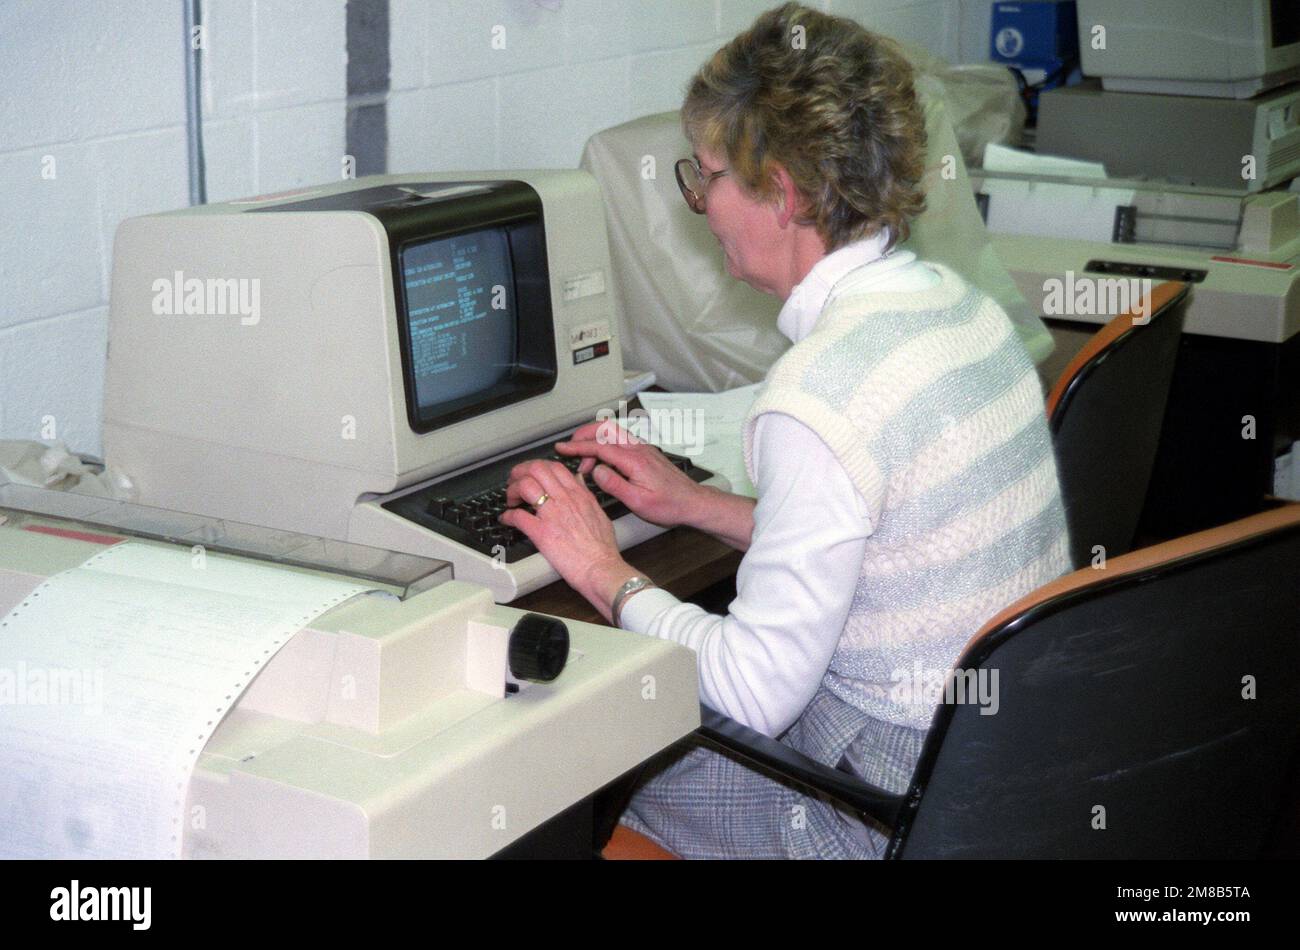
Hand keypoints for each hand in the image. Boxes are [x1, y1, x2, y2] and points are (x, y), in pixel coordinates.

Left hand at [501, 459, 635, 618]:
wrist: (600, 568)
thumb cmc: (602, 548)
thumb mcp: (599, 513)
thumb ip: (586, 495)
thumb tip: (579, 482)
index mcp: (579, 495)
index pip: (554, 467)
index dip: (537, 467)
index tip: (531, 474)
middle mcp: (565, 500)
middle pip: (536, 469)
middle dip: (520, 472)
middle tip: (515, 482)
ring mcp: (552, 515)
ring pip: (525, 485)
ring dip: (513, 490)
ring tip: (511, 499)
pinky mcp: (541, 533)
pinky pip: (518, 516)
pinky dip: (508, 516)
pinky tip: (507, 519)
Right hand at [553, 419, 706, 528]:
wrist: (692, 503)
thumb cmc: (669, 505)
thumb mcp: (637, 501)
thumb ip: (614, 484)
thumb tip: (596, 471)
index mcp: (634, 460)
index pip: (599, 446)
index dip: (577, 446)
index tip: (562, 448)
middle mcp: (639, 449)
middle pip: (606, 429)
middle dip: (584, 434)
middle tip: (570, 447)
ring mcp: (643, 449)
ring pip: (614, 432)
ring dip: (595, 440)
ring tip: (584, 458)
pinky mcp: (646, 453)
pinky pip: (621, 440)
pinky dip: (606, 444)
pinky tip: (603, 459)